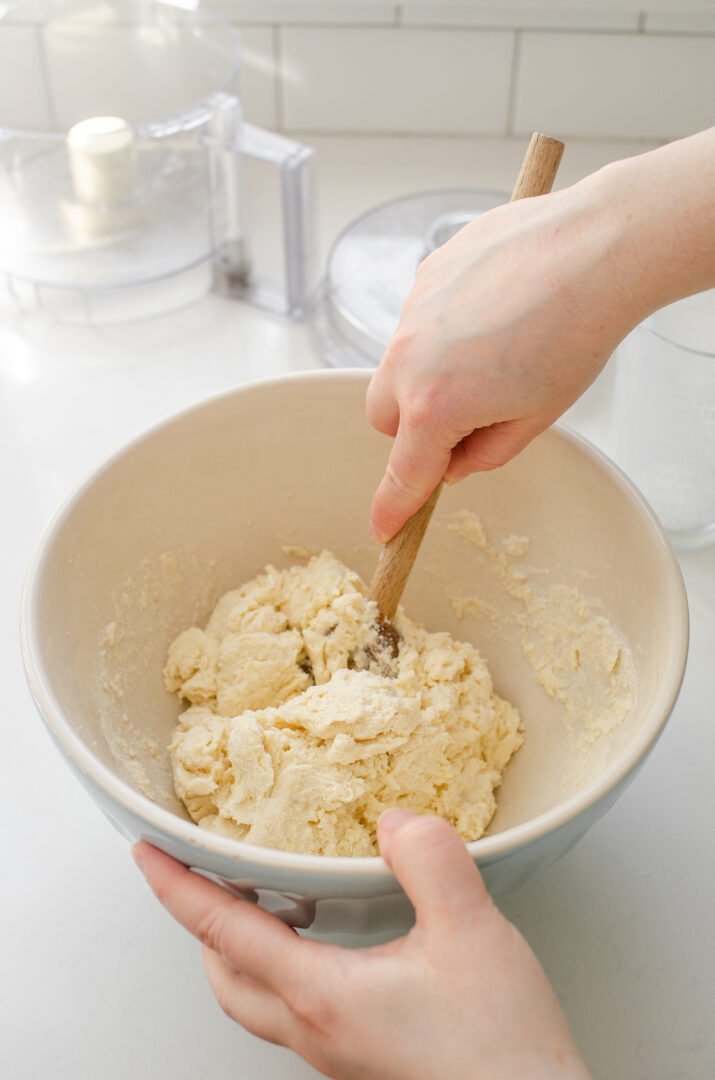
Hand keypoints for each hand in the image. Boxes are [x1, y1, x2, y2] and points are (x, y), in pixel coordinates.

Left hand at [133, 810, 591, 1079]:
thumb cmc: (500, 1052)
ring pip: (259, 999)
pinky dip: (288, 966)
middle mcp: (317, 1030)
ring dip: (244, 948)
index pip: (224, 933)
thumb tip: (396, 822)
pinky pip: (299, 1009)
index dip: (178, 887)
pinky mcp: (363, 1058)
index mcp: (322, 996)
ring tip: (267, 901)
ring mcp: (337, 1052)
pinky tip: (332, 944)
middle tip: (204, 875)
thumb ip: (430, 860)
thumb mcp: (472, 931)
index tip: (149, 854)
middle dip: (202, 922)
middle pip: (225, 975)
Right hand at [366, 181, 635, 542]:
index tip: (383, 528)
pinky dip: (443, 328)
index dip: (393, 507)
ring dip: (428, 373)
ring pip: (398, 363)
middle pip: (384, 417)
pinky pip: (419, 319)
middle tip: (466, 415)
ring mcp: (411, 312)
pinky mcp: (426, 275)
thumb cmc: (575, 334)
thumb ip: (486, 453)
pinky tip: (493, 311)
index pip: (404, 474)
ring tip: (493, 350)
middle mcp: (408, 359)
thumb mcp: (535, 418)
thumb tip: (456, 461)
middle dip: (412, 427)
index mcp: (436, 407)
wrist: (593, 251)